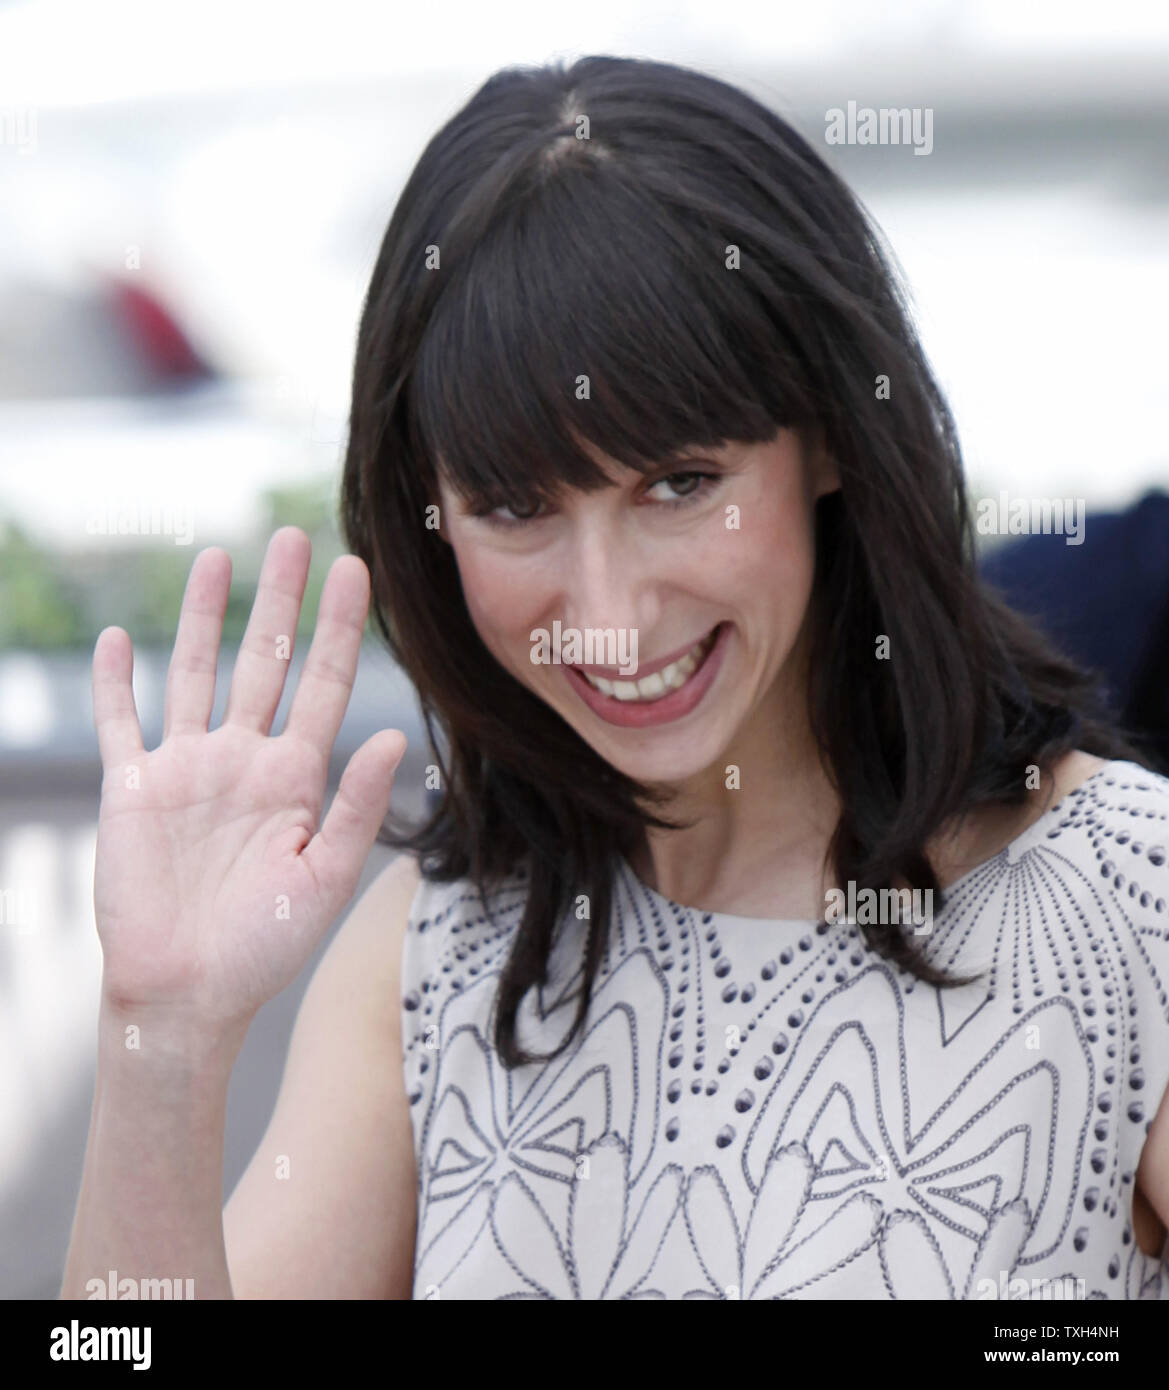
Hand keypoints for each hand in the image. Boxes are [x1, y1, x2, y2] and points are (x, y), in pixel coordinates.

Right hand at [90, 527, 405, 1028]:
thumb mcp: (324, 877)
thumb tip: (393, 735)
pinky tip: (117, 639)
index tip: (356, 571)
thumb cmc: (263, 947)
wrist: (187, 995)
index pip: (324, 684)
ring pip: (195, 672)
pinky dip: (117, 683)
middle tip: (294, 537)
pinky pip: (122, 723)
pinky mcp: (133, 789)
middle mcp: (244, 760)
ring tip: (217, 557)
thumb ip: (357, 805)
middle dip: (280, 601)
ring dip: (203, 616)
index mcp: (296, 778)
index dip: (340, 627)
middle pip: (265, 661)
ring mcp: (187, 769)